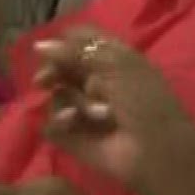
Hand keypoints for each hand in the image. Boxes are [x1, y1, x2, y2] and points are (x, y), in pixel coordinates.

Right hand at [39, 28, 194, 194]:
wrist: (155, 150)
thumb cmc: (144, 101)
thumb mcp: (116, 65)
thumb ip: (77, 50)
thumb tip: (39, 46)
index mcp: (113, 61)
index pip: (79, 44)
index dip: (63, 44)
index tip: (48, 49)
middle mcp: (97, 84)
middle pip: (62, 69)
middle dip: (53, 72)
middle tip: (44, 80)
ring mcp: (83, 113)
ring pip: (57, 96)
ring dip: (70, 100)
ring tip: (95, 113)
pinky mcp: (74, 139)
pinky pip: (52, 126)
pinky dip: (59, 122)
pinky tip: (72, 122)